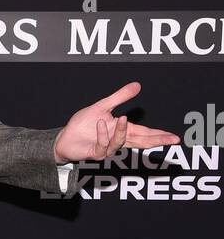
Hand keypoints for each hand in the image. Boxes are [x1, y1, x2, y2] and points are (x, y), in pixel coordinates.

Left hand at [53, 81, 180, 162]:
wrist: (64, 136)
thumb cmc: (83, 125)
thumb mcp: (103, 106)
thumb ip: (120, 97)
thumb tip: (138, 85)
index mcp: (123, 130)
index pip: (145, 133)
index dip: (160, 135)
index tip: (175, 137)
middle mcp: (117, 140)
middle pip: (141, 142)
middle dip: (157, 140)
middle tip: (172, 140)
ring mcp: (107, 148)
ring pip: (121, 143)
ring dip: (122, 131)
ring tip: (123, 118)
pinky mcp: (95, 153)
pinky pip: (103, 145)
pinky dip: (103, 134)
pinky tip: (100, 124)